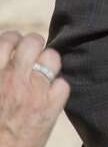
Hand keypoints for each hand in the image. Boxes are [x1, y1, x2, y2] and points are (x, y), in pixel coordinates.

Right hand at [0, 32, 70, 146]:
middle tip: (32, 57)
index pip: (8, 38)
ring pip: (52, 57)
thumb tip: (6, 59)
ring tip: (43, 74)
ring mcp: (33, 92)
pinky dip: (58, 88)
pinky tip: (49, 97)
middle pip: (33, 41)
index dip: (14, 41)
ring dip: (49, 62)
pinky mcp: (50, 108)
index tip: (14, 50)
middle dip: (35, 45)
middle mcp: (11, 79)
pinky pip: (63, 84)